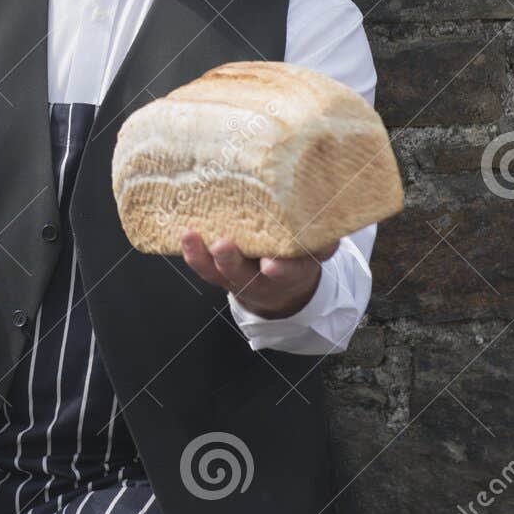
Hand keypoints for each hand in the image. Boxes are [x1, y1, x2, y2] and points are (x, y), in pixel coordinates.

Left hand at [178, 230, 328, 318]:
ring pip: (216, 273)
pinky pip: (202, 268)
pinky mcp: (217, 273)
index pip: (287, 273)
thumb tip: (330, 224)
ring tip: (190, 235)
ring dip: (201, 256)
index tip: (271, 264)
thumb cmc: (298, 260)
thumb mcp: (317, 253)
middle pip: (243, 275)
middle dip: (231, 261)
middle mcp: (259, 280)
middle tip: (222, 245)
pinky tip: (183, 235)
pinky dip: (191, 253)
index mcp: (290, 274)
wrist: (281, 289)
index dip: (279, 269)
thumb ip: (324, 241)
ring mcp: (235, 278)